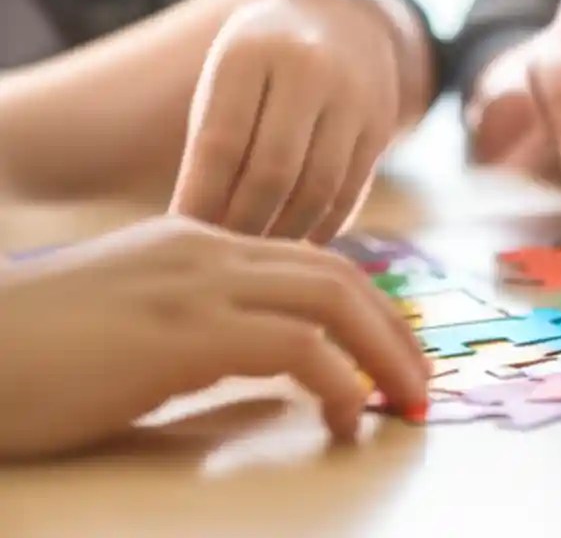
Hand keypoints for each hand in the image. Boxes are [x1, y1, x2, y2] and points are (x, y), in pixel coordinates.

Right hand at [0, 216, 427, 459]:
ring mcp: (196, 286)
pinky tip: (347, 417)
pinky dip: (340, 382)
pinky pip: (298, 349)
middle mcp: (206, 252)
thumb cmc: (30, 354)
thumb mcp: (136, 328)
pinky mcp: (184, 334)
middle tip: (420, 379)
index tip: (393, 353)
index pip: (310, 263)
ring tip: (408, 400)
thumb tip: (271, 374)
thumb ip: (206, 333)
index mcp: (195, 245)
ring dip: (385, 352)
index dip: (366, 308)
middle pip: (337, 276)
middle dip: (394, 328)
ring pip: (332, 300)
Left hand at [170, 0, 401, 241]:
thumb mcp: (228, 74)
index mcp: (251, 53)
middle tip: (223, 250)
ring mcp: (353, 97)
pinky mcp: (382, 124)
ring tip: (259, 249)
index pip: (222, 143)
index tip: (184, 232)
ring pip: (317, 189)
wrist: (343, 18)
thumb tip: (196, 223)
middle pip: (273, 172)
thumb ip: (214, 138)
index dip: (201, 197)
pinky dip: (323, 224)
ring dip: (285, 231)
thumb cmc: (264, 60)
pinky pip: (350, 191)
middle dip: (243, 222)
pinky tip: (300, 238)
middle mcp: (308, 69)